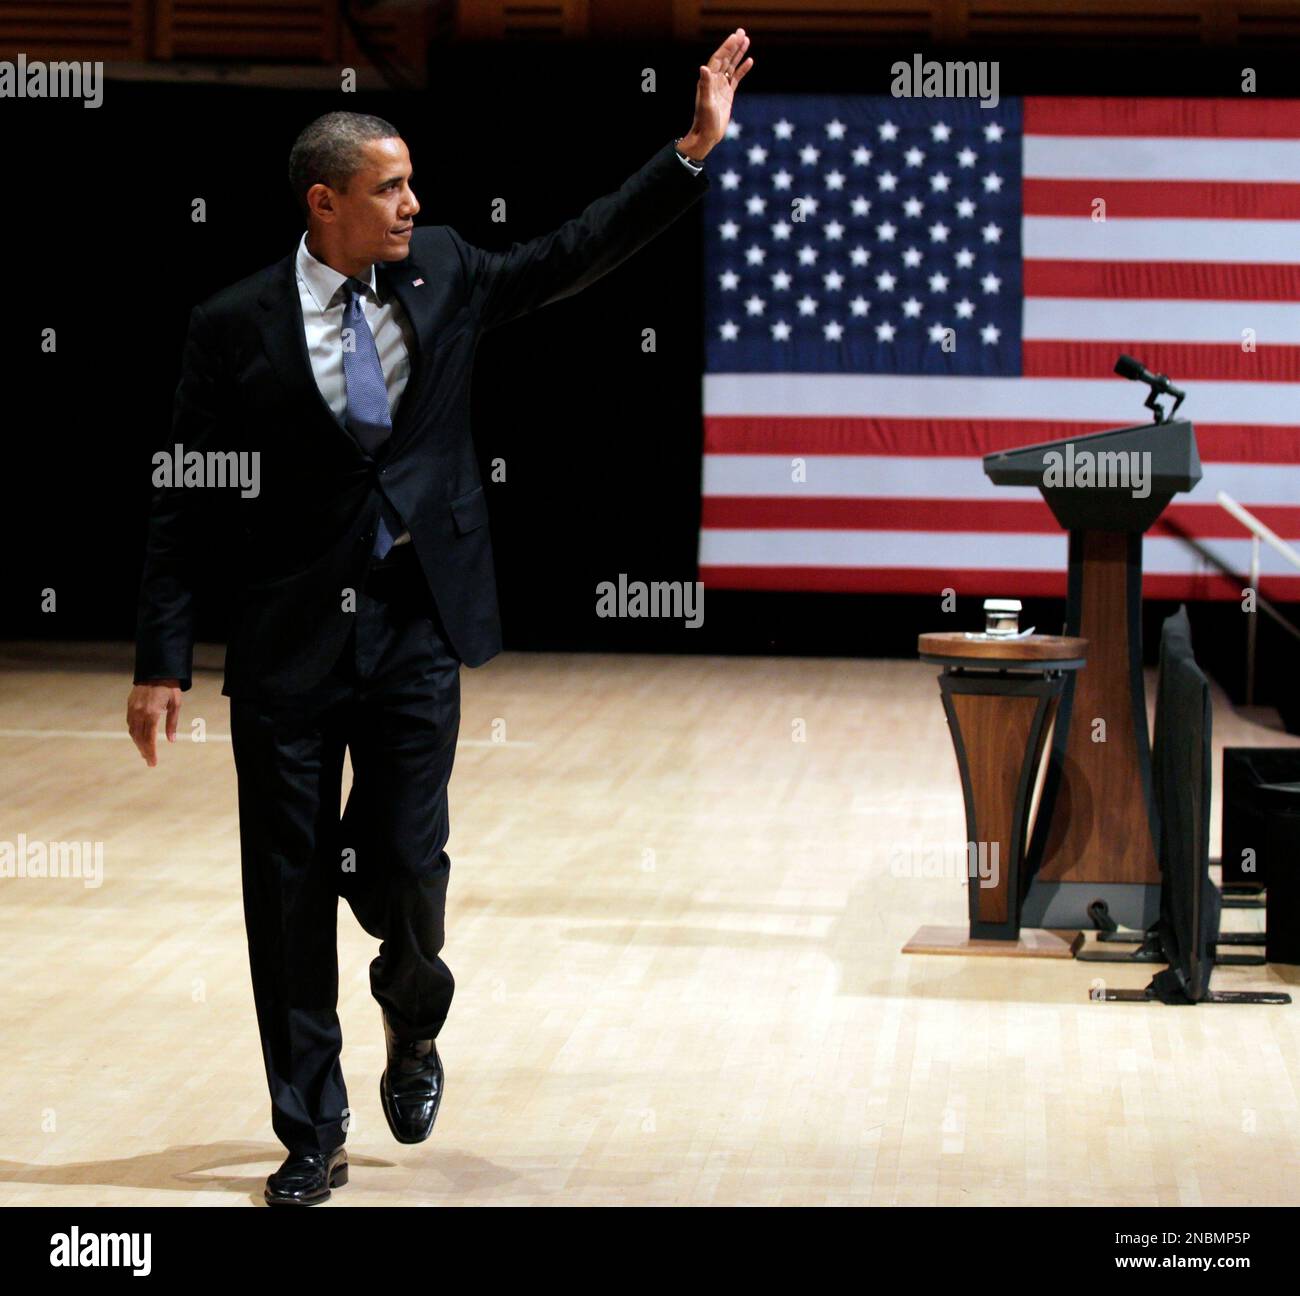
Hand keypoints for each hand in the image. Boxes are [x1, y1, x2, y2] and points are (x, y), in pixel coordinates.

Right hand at [127, 682, 182, 766]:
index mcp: (152, 713)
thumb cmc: (170, 688)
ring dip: (138, 743)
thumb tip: (171, 740)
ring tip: (145, 752)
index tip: (153, 762)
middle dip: (144, 751)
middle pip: (139, 738)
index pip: (149, 738)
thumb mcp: (176, 705)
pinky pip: (130, 723)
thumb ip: (172, 723)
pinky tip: (139, 738)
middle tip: (149, 761)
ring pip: (133, 732)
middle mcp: (140, 713)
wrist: (157, 671)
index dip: (151, 752)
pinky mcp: (130, 705)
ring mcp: (133, 709)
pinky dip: (134, 733)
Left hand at [678, 27, 752, 161]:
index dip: (727, 47)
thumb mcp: (706, 102)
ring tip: (747, 40)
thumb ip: (705, 85)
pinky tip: (750, 61)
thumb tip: (704, 67)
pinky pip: (736, 78)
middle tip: (742, 32)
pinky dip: (742, 69)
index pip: (718, 59)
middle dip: (734, 46)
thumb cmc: (704, 121)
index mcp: (708, 80)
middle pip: (725, 59)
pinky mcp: (727, 94)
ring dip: (739, 54)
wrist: (707, 136)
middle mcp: (714, 81)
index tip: (736, 36)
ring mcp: (721, 87)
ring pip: (731, 66)